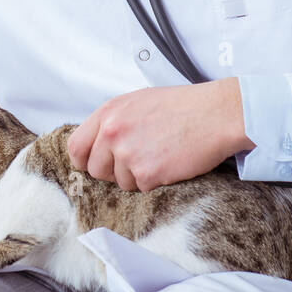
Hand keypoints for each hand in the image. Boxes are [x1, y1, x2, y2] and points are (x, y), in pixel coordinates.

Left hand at [66, 79, 255, 192]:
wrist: (216, 114)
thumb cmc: (182, 107)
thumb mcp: (138, 102)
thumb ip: (113, 122)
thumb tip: (96, 145)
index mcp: (108, 112)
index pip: (76, 147)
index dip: (86, 160)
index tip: (98, 163)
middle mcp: (112, 132)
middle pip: (96, 170)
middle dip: (114, 171)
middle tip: (140, 159)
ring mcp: (128, 153)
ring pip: (120, 182)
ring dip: (138, 176)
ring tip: (160, 155)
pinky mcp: (147, 172)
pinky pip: (141, 189)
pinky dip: (156, 182)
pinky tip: (170, 163)